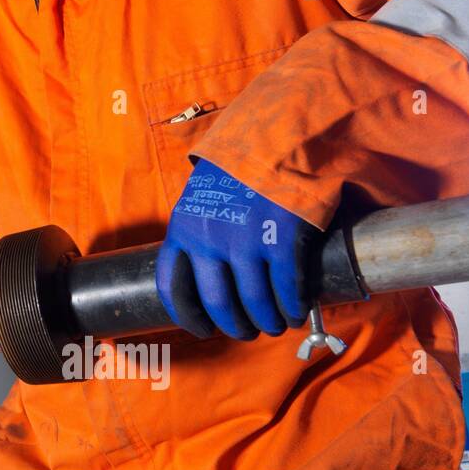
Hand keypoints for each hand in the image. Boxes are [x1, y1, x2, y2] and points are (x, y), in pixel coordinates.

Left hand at [156, 158, 318, 340]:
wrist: (274, 137)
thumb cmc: (237, 170)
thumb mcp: (199, 197)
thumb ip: (196, 232)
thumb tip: (204, 273)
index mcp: (182, 229)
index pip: (172, 287)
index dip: (187, 317)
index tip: (202, 330)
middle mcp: (208, 240)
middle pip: (218, 303)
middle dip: (235, 326)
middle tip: (247, 332)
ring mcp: (245, 241)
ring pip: (256, 303)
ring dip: (268, 321)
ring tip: (276, 324)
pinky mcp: (282, 240)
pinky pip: (287, 289)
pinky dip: (293, 307)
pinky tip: (296, 311)